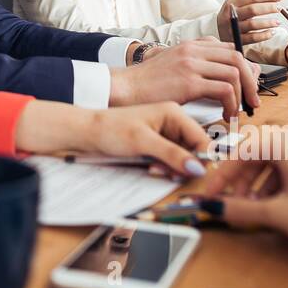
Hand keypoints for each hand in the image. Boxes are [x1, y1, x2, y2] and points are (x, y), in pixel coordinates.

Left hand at [85, 103, 213, 176]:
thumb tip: (198, 168)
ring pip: (183, 158)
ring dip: (173, 168)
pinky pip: (170, 161)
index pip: (202, 137)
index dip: (202, 158)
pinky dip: (165, 168)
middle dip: (185, 165)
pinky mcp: (156, 145)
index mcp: (173, 113)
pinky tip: (152, 169)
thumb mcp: (143, 142)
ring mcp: (164, 134)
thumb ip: (172, 154)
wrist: (85, 132)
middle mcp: (172, 122)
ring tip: (156, 170)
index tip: (198, 174)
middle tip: (170, 173)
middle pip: (194, 149)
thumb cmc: (109, 129)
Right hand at [111, 37, 258, 118]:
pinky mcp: (189, 82)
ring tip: (238, 111)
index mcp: (191, 45)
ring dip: (243, 95)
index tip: (246, 86)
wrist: (124, 88)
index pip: (230, 49)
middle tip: (253, 101)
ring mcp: (191, 64)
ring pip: (235, 73)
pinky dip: (232, 105)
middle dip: (251, 81)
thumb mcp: (173, 66)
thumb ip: (196, 67)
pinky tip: (226, 114)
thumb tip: (224, 80)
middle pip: (238, 59)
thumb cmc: (146, 83)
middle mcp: (193, 50)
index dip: (243, 68)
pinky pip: (225, 90)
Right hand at [201, 129, 287, 252]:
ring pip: (272, 164)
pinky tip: (273, 208)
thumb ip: (242, 209)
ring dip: (256, 185)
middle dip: (239, 180)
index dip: (222, 174)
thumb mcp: (277, 213)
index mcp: (286, 144)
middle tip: (230, 202)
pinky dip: (274, 188)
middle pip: (256, 155)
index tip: (211, 194)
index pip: (242, 151)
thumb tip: (216, 207)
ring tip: (252, 209)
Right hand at [216, 0, 284, 43]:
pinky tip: (271, 32)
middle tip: (281, 9)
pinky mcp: (236, 39)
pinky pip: (252, 38)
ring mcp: (232, 27)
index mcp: (232, 2)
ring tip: (278, 22)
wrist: (215, 29)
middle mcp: (231, 13)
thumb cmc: (232, 15)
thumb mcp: (240, 4)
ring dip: (268, 23)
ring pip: (253, 24)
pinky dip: (264, 35)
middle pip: (253, 9)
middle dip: (269, 8)